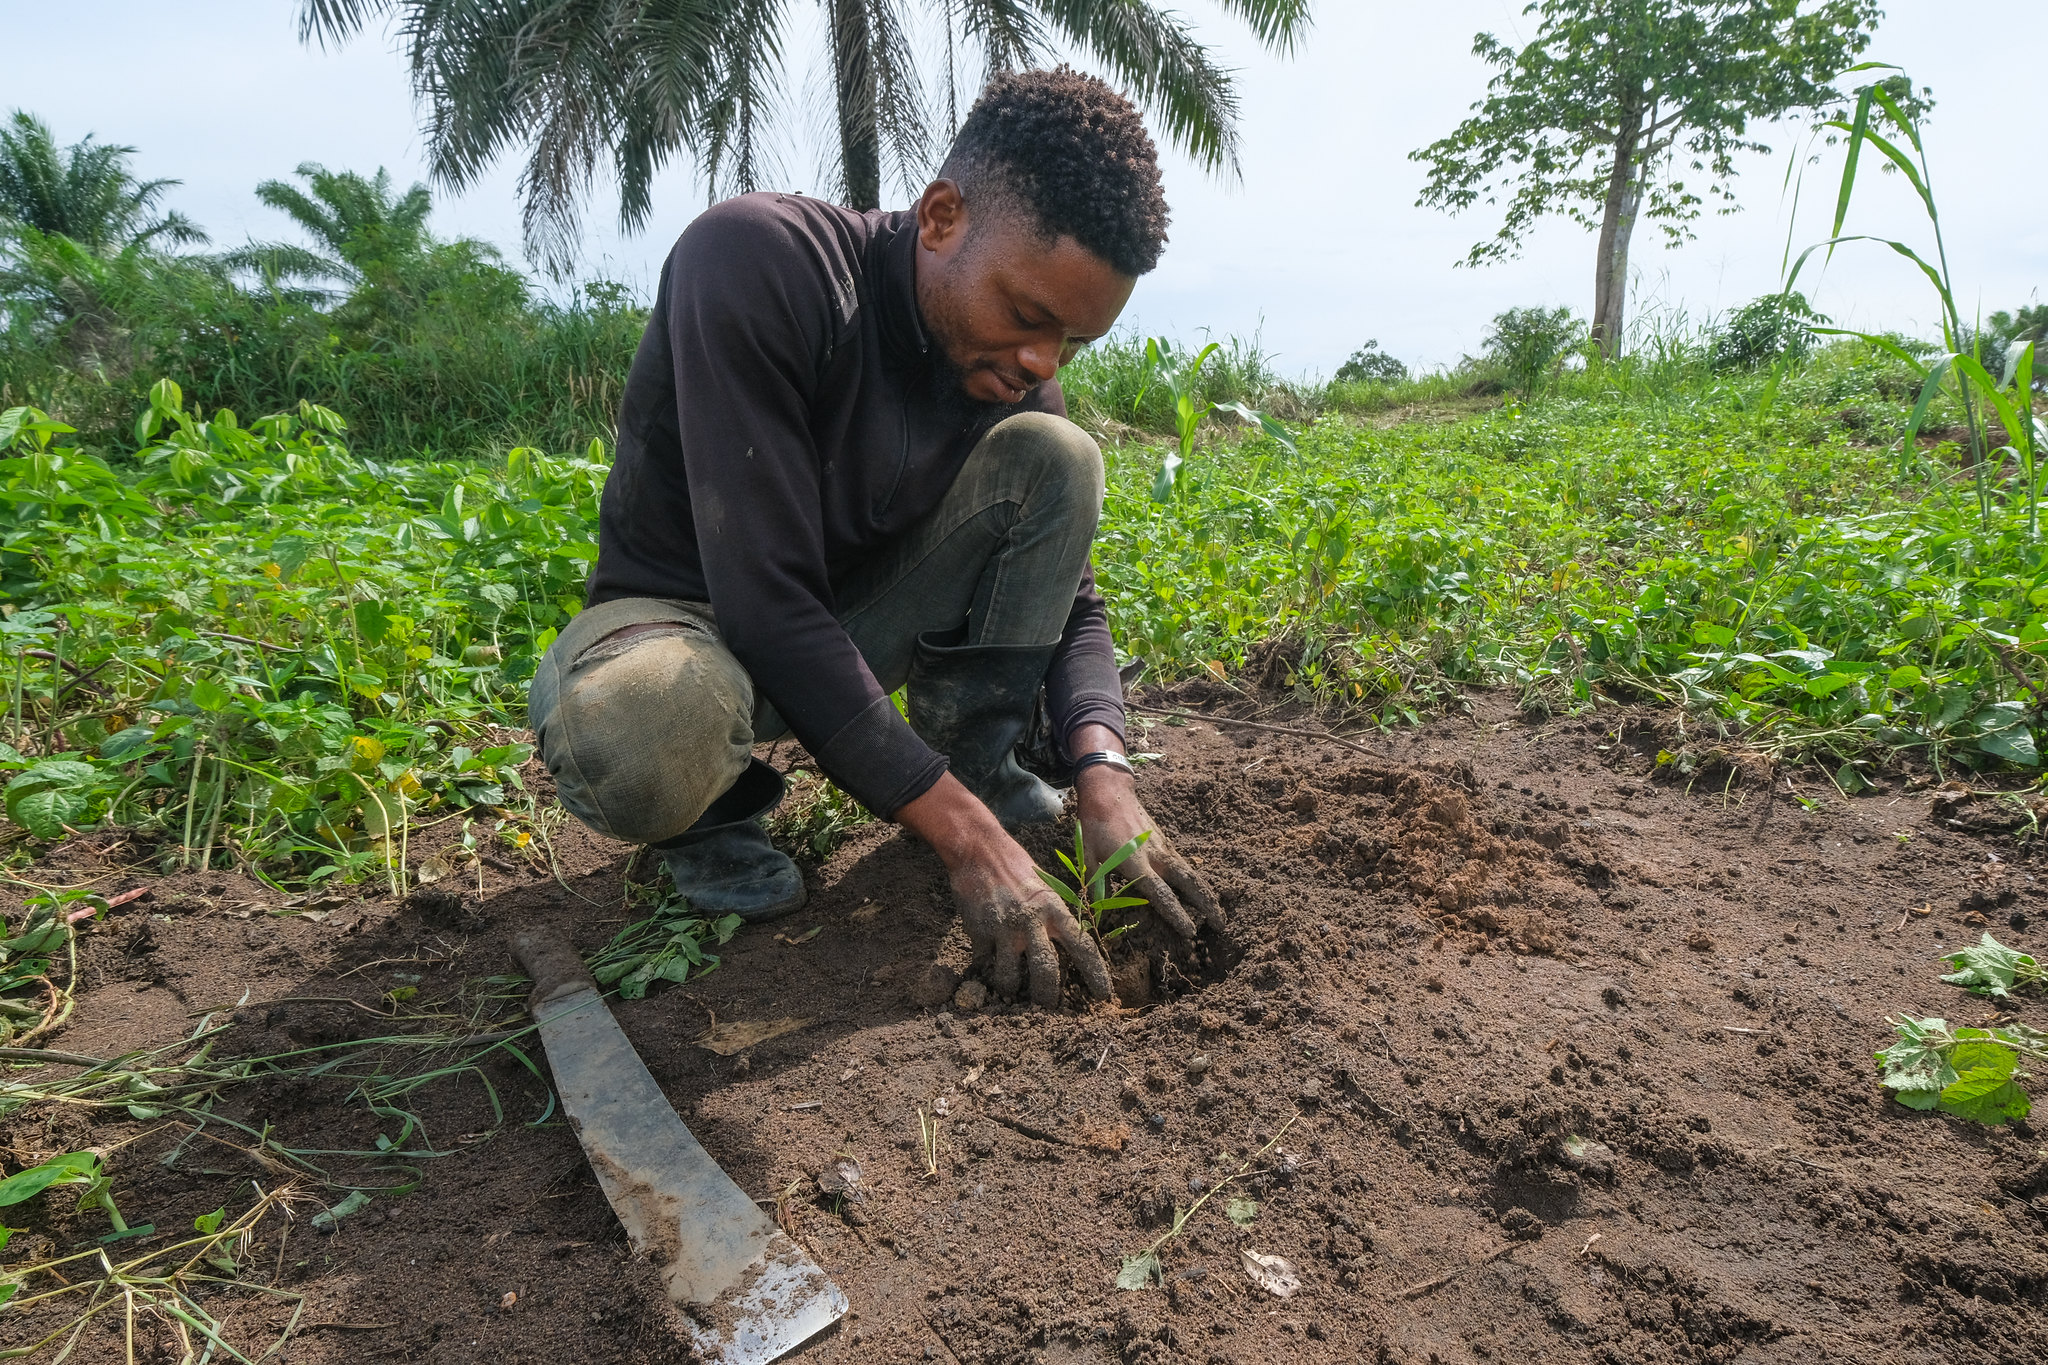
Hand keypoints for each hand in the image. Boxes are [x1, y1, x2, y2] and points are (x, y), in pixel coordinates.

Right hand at [897, 774, 1111, 1005]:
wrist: (979, 850)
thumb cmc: (1016, 868)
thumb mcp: (1045, 889)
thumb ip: (1054, 917)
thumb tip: (1068, 944)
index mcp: (1055, 910)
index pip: (1083, 947)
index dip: (1095, 974)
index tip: (1104, 996)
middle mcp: (1033, 923)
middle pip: (1046, 972)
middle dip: (1047, 997)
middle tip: (1047, 1007)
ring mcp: (1005, 929)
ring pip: (1009, 977)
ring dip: (1009, 988)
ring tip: (1009, 988)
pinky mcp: (980, 933)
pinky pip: (984, 962)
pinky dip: (985, 965)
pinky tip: (985, 959)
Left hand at [1071, 731, 1221, 943]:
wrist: (1109, 792)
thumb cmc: (1096, 826)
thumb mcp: (1089, 857)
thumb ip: (1096, 887)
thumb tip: (1096, 915)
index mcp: (1137, 863)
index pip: (1161, 894)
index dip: (1176, 914)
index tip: (1190, 932)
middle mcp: (1157, 856)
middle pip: (1189, 883)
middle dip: (1207, 905)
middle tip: (1220, 925)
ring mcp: (1164, 847)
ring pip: (1191, 874)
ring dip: (1206, 894)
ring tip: (1217, 913)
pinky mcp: (1166, 841)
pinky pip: (1184, 865)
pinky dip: (1195, 881)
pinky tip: (1199, 892)